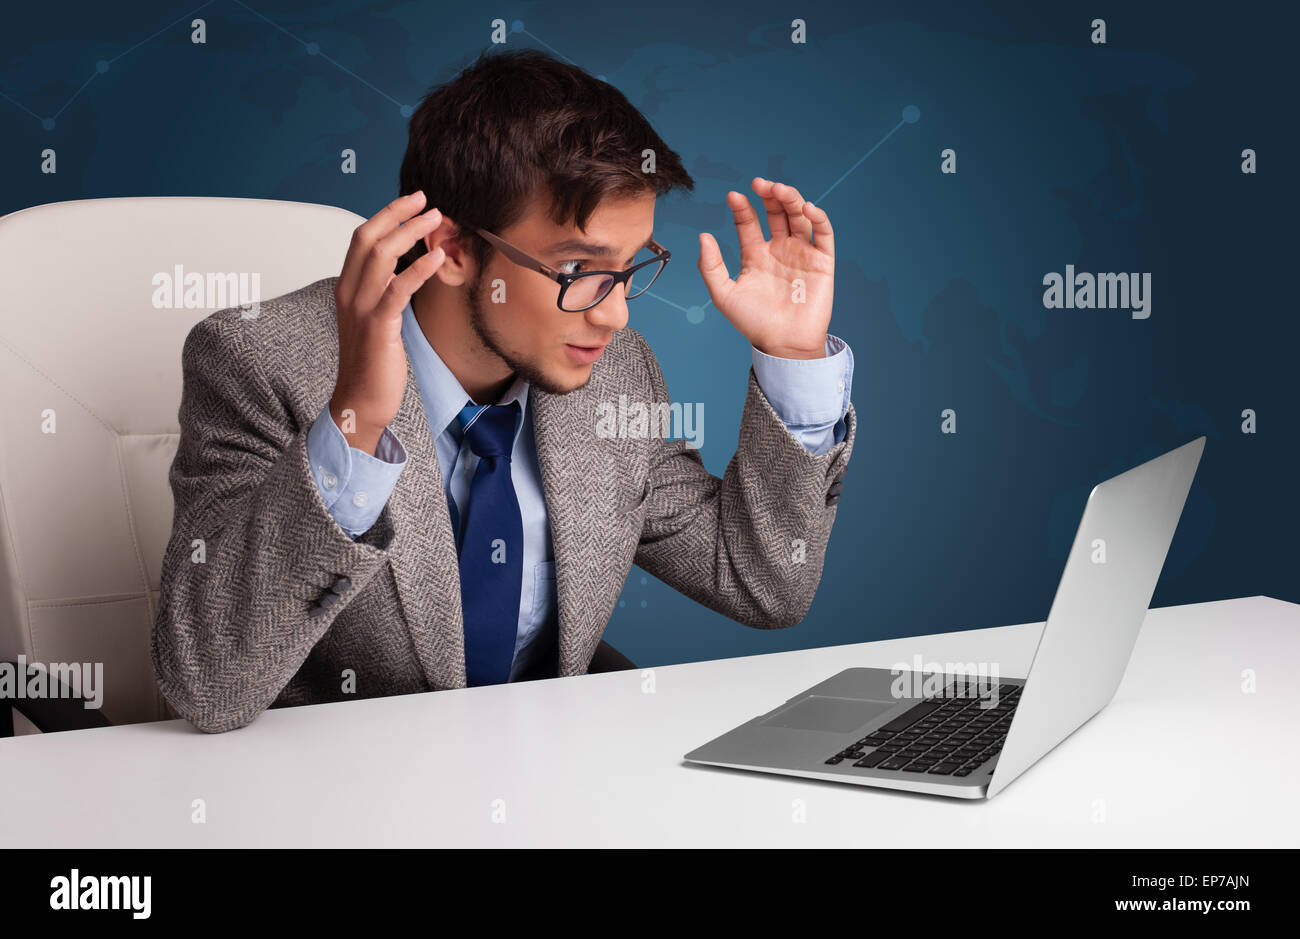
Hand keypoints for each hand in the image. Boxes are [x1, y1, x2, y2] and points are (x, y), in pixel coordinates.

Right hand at [331, 190, 447, 453]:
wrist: (360, 400)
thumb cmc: (373, 362)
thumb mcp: (376, 319)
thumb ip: (384, 292)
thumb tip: (406, 271)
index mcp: (347, 288)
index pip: (362, 238)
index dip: (386, 215)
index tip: (412, 201)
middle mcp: (349, 293)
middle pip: (369, 237)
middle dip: (398, 213)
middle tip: (427, 200)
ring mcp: (361, 309)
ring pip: (381, 256)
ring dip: (412, 232)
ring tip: (438, 220)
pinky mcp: (379, 327)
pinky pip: (398, 289)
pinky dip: (419, 269)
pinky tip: (438, 257)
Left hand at [698, 177, 833, 359]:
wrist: (784, 345)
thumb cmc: (753, 323)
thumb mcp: (724, 295)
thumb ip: (710, 266)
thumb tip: (703, 236)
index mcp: (755, 255)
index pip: (749, 222)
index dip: (742, 208)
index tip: (733, 196)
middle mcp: (779, 250)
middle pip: (776, 212)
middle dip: (769, 195)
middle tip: (760, 184)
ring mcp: (801, 253)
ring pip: (799, 217)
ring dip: (791, 199)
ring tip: (779, 190)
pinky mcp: (822, 261)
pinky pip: (823, 233)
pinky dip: (818, 217)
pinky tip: (806, 208)